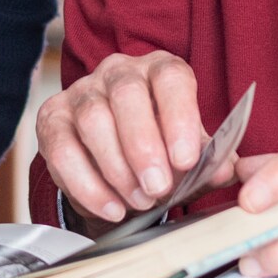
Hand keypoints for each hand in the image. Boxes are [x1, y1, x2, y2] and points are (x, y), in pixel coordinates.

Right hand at [36, 51, 220, 223]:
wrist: (120, 168)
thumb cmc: (162, 151)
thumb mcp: (190, 154)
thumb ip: (209, 161)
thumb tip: (226, 170)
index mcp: (160, 70)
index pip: (170, 78)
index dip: (179, 117)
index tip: (186, 159)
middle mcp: (118, 72)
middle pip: (126, 94)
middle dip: (143, 146)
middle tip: (160, 188)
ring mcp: (81, 92)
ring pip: (93, 120)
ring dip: (117, 168)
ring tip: (140, 201)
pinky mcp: (52, 119)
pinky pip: (62, 150)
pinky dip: (88, 185)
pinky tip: (111, 207)